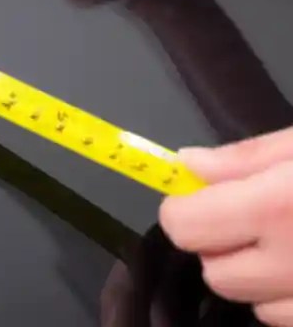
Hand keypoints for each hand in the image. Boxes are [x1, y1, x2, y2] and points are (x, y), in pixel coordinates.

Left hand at [161, 127, 292, 324]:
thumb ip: (248, 157)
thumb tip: (186, 164)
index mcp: (278, 208)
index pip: (185, 226)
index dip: (185, 209)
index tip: (198, 197)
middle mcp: (292, 264)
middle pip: (215, 273)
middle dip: (222, 246)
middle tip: (253, 218)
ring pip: (252, 303)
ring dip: (257, 277)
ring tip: (288, 241)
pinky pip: (285, 318)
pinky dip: (288, 299)